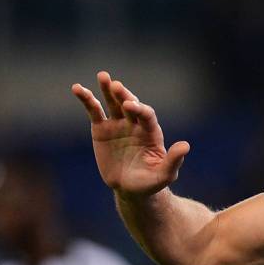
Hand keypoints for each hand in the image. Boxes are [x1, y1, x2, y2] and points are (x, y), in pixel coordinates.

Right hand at [71, 71, 189, 197]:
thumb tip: (186, 145)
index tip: (129, 106)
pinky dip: (86, 99)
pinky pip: (94, 111)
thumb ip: (174, 161)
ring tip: (103, 76)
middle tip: (116, 86)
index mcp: (151, 132)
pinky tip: (77, 88)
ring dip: (108, 90)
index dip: (139, 109)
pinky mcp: (102, 128)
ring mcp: (118, 124)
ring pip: (113, 103)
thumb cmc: (150, 182)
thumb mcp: (164, 175)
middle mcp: (136, 124)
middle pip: (131, 105)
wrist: (130, 189)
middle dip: (124, 95)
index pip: (147, 115)